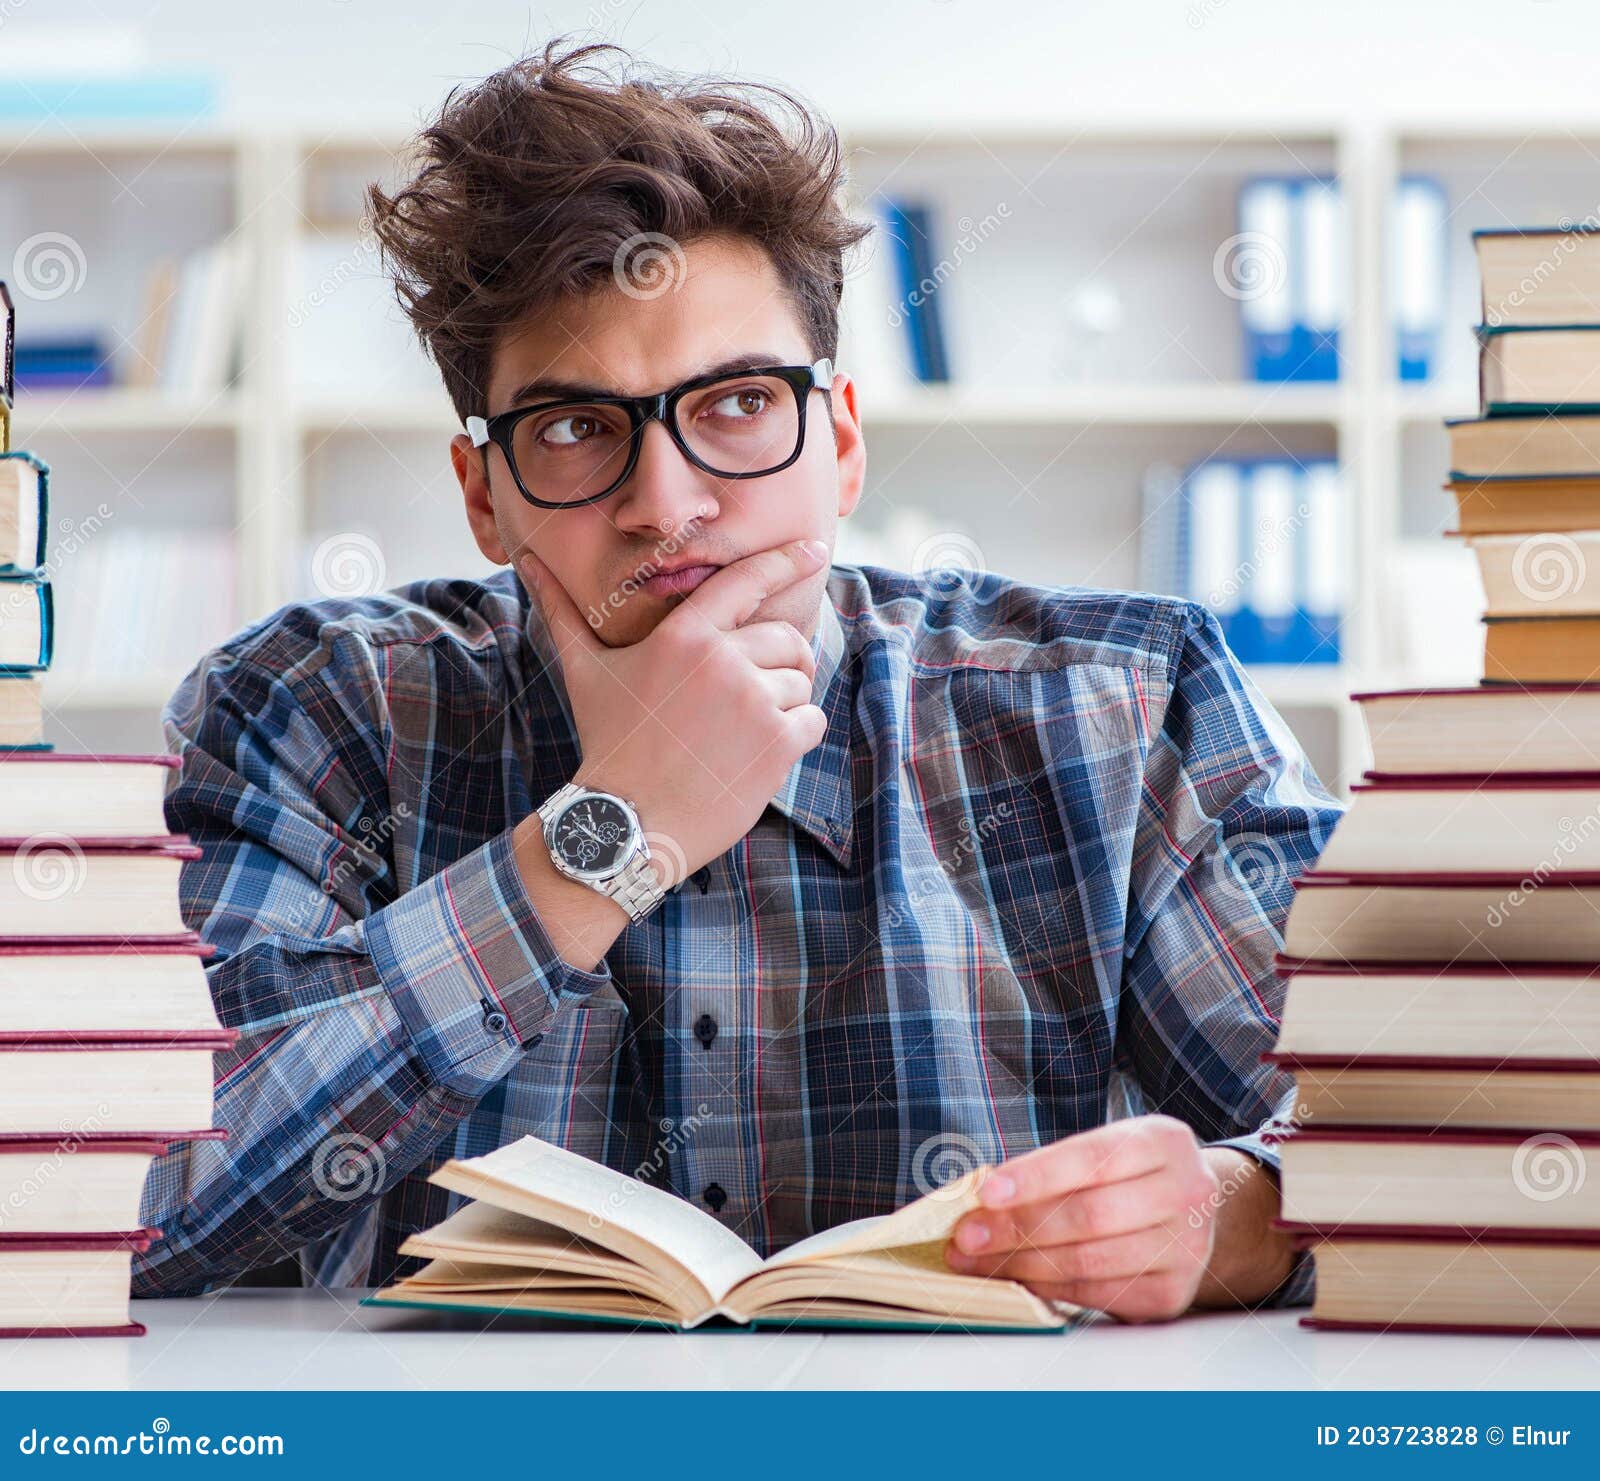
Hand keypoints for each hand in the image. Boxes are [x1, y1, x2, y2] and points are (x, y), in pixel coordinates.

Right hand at [517, 539, 829, 884]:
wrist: (625, 822)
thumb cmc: (607, 743)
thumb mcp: (584, 671)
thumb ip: (561, 610)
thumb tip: (527, 562)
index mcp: (683, 635)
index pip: (746, 581)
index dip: (787, 559)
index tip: (816, 548)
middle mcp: (723, 661)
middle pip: (787, 638)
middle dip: (779, 664)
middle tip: (748, 697)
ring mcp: (753, 702)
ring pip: (802, 682)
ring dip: (784, 704)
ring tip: (739, 733)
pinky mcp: (777, 742)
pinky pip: (813, 720)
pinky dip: (797, 736)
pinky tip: (756, 754)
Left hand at [945, 1115, 1220, 1322]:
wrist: (1193, 1213)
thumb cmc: (1128, 1175)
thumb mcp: (1106, 1150)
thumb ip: (1053, 1169)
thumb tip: (980, 1201)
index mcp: (1163, 1142)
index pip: (1092, 1159)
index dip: (1036, 1177)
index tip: (986, 1192)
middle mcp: (1186, 1193)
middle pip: (1090, 1215)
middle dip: (1018, 1228)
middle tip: (967, 1235)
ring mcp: (1186, 1248)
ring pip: (1090, 1261)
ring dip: (1023, 1264)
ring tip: (977, 1261)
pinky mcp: (1172, 1293)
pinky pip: (1097, 1294)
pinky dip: (1049, 1288)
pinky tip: (1016, 1278)